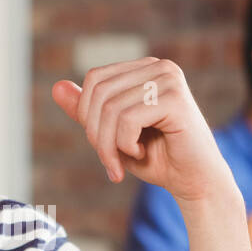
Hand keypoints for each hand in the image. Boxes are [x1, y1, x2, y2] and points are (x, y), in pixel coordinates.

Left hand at [52, 57, 235, 203]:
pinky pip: (128, 119)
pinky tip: (140, 153)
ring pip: (111, 108)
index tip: (101, 147)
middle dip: (96, 134)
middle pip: (99, 92)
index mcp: (144, 69)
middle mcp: (158, 67)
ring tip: (120, 164)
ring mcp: (169, 80)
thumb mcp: (113, 134)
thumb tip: (56, 87)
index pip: (95, 79)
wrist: (195, 183)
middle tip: (108, 162)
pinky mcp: (176, 99)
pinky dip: (125, 144)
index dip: (87, 115)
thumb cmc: (158, 158)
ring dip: (109, 145)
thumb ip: (88, 111)